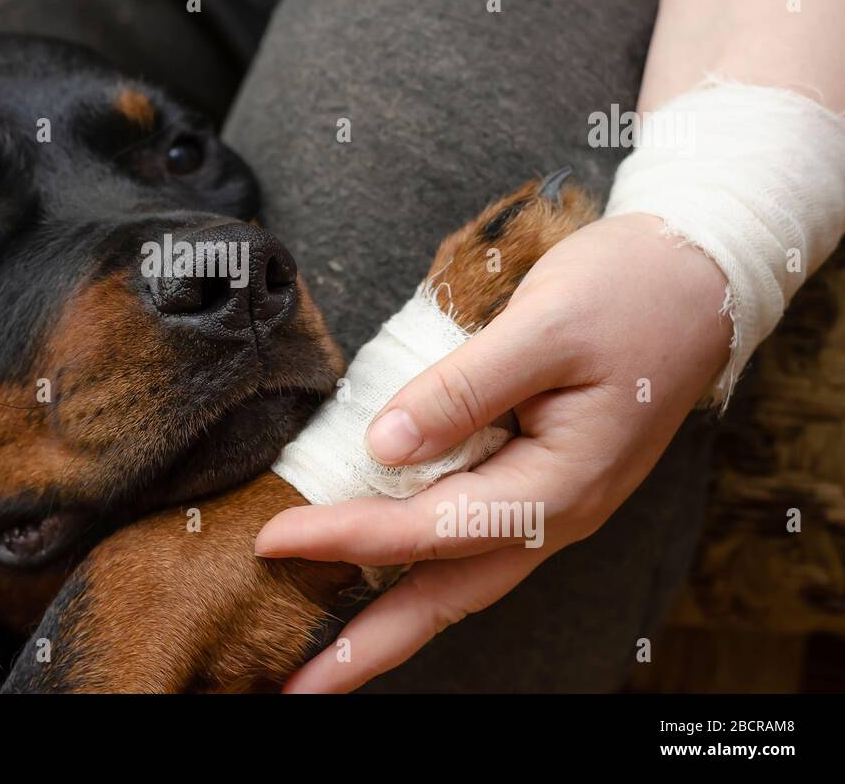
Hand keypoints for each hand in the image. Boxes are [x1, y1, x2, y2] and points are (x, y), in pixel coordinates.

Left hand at [254, 213, 732, 692]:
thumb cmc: (628, 295)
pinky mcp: (538, 484)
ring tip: (329, 658)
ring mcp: (548, 505)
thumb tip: (382, 445)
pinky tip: (380, 576)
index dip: (345, 536)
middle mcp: (553, 513)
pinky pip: (468, 544)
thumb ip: (462, 389)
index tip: (273, 539)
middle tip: (297, 688)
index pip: (428, 527)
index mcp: (557, 484)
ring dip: (391, 621)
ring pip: (458, 581)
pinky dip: (417, 571)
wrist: (696, 283)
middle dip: (370, 647)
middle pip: (448, 596)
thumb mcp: (545, 328)